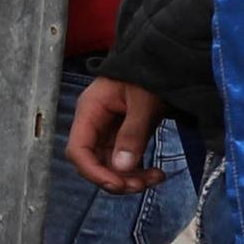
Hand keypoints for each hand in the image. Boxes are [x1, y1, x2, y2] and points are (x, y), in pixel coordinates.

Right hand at [66, 75, 166, 192]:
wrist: (164, 58)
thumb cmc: (149, 72)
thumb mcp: (143, 102)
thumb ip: (132, 134)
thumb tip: (122, 167)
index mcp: (90, 110)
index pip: (79, 150)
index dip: (93, 171)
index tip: (117, 184)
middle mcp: (94, 122)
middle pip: (93, 161)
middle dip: (116, 178)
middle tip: (141, 185)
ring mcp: (107, 129)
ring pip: (109, 163)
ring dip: (129, 177)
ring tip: (154, 178)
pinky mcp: (122, 133)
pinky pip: (123, 158)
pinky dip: (137, 169)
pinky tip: (154, 172)